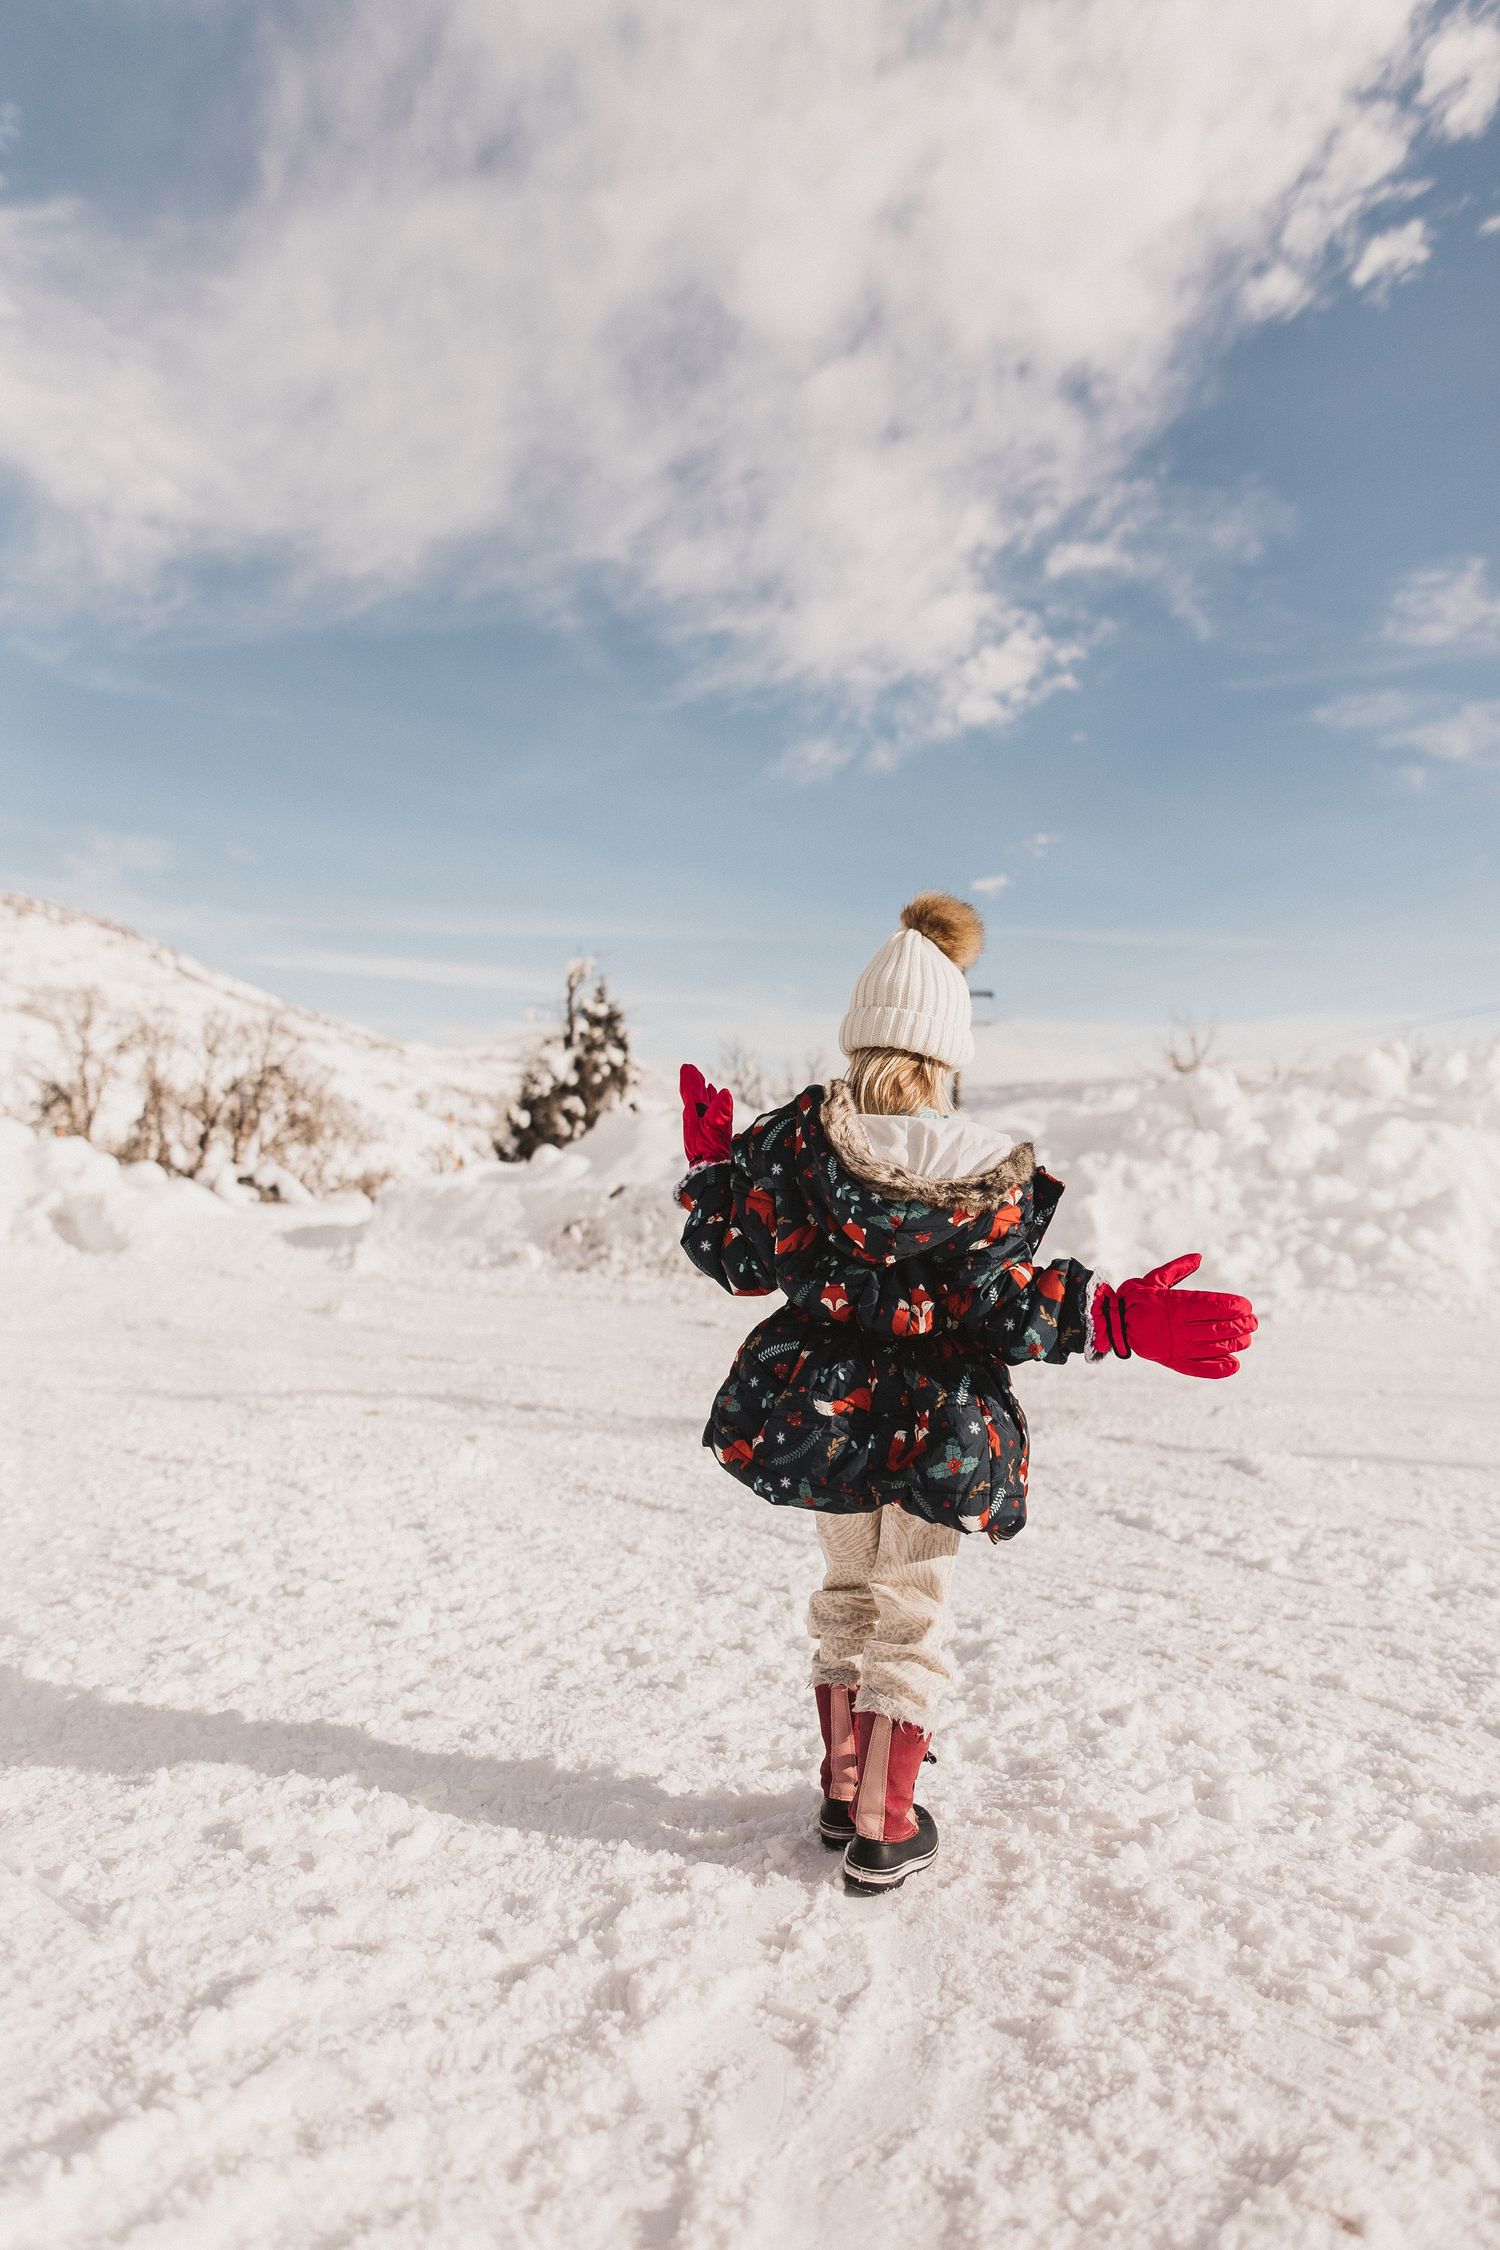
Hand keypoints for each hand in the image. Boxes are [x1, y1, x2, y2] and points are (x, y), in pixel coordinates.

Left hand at [680, 1064, 733, 1165]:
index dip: (690, 1079)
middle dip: (695, 1084)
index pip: (690, 1092)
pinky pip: (710, 1113)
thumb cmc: (709, 1148)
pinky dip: (712, 1105)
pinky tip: (715, 1104)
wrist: (709, 1169)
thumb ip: (719, 1110)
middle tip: (691, 1070)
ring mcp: (703, 1125)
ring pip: (702, 1104)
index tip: (687, 1067)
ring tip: (706, 1084)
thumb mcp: (715, 1127)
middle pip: (694, 1096)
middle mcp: (696, 1117)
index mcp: (694, 1113)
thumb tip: (724, 1091)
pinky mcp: (711, 1132)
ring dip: (703, 1094)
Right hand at [1093, 1253, 1255, 1378]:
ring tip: (1246, 1339)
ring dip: (1236, 1343)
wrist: (1113, 1324)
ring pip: (1215, 1347)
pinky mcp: (1175, 1362)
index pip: (1215, 1306)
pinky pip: (1201, 1368)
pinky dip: (1219, 1368)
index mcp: (1178, 1305)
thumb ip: (1179, 1269)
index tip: (1247, 1306)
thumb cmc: (1136, 1299)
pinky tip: (1234, 1364)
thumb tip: (1199, 1257)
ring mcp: (1179, 1346)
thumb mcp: (1155, 1279)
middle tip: (1253, 1323)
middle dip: (1242, 1325)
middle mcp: (1181, 1327)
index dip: (1235, 1307)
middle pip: (1220, 1327)